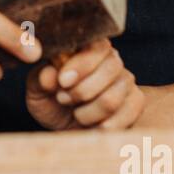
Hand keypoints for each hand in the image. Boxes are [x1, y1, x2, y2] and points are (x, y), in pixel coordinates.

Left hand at [25, 39, 144, 129]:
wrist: (67, 127)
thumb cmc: (51, 102)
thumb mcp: (37, 91)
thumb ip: (40, 80)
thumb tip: (49, 74)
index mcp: (88, 48)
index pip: (97, 46)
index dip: (82, 64)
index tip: (62, 81)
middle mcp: (112, 60)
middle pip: (111, 69)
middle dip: (81, 91)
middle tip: (63, 99)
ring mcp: (126, 81)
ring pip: (112, 98)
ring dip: (87, 113)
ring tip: (76, 113)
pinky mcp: (136, 102)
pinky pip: (125, 116)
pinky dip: (102, 126)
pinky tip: (92, 125)